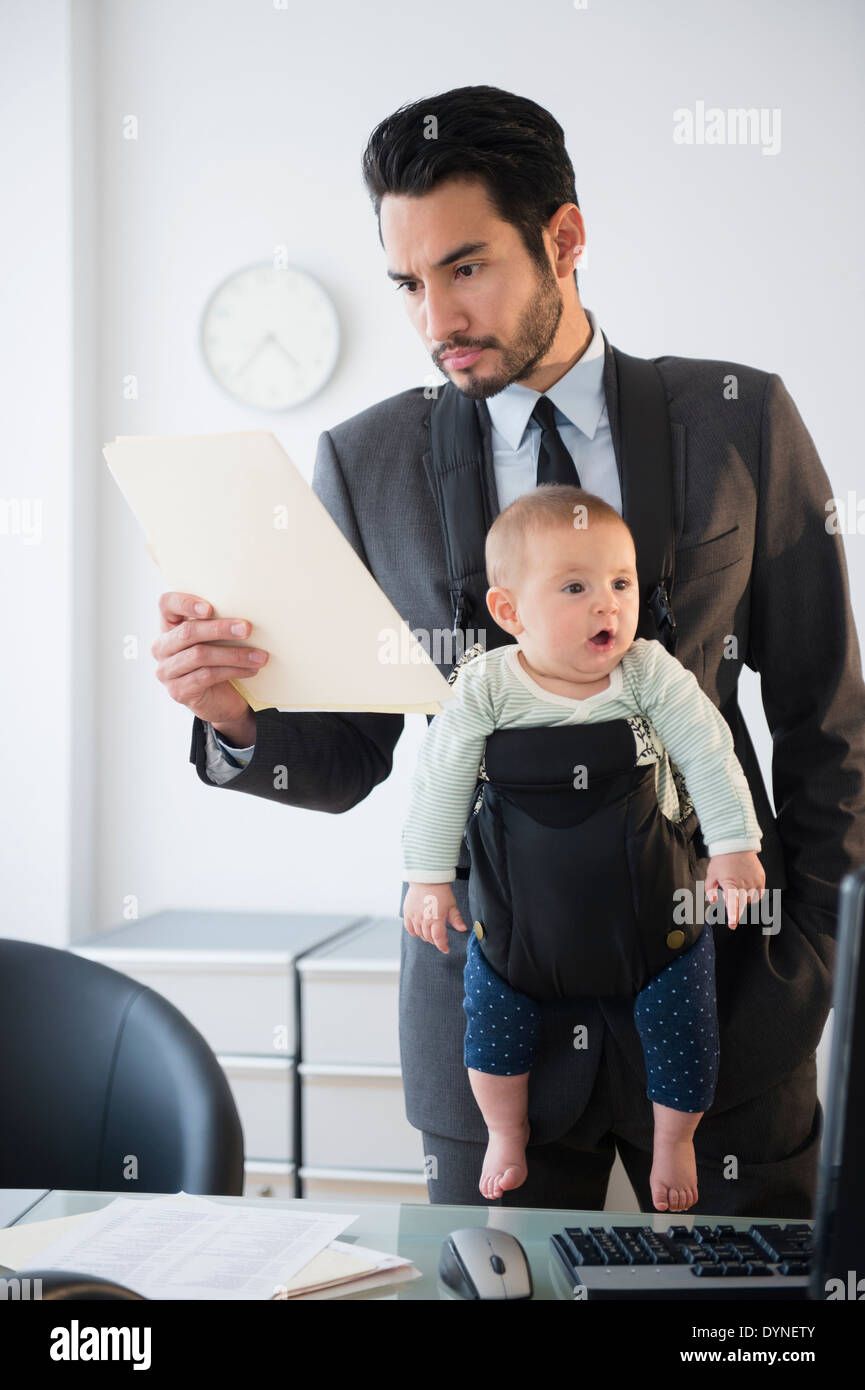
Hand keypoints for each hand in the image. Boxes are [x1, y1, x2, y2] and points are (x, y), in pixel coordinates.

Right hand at [152, 593, 268, 728]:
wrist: (222, 702)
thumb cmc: (219, 662)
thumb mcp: (217, 640)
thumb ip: (220, 623)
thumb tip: (246, 611)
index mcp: (170, 627)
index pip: (167, 604)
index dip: (185, 603)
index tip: (210, 608)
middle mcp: (162, 648)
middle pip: (188, 632)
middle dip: (220, 629)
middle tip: (247, 628)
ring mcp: (167, 671)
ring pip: (200, 655)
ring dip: (234, 655)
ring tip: (259, 656)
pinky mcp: (178, 691)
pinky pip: (207, 676)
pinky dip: (233, 671)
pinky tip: (251, 670)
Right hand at [403, 882, 466, 953]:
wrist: (427, 878)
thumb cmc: (440, 891)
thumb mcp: (452, 905)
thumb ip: (456, 919)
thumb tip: (463, 929)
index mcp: (436, 919)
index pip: (438, 939)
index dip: (442, 946)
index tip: (446, 949)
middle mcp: (424, 920)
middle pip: (429, 938)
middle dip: (436, 941)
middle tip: (441, 938)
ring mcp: (414, 917)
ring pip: (419, 934)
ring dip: (426, 936)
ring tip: (431, 932)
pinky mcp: (407, 912)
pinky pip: (409, 928)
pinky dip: (414, 932)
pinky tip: (420, 929)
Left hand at [704, 851, 765, 928]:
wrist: (736, 845)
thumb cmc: (722, 859)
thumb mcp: (711, 874)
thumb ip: (710, 890)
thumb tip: (714, 901)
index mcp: (730, 884)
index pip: (732, 903)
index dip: (732, 915)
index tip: (732, 925)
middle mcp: (744, 884)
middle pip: (741, 904)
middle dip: (736, 908)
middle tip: (732, 908)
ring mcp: (754, 881)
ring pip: (750, 900)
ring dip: (744, 898)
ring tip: (738, 886)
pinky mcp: (761, 878)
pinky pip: (759, 894)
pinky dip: (753, 894)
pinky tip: (747, 887)